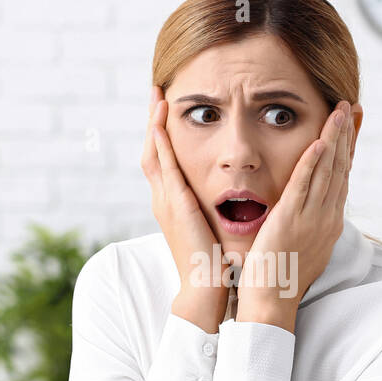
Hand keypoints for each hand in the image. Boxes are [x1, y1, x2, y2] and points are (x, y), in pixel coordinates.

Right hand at [140, 84, 230, 331]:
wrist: (205, 287)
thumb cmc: (213, 262)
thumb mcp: (211, 227)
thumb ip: (213, 209)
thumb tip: (228, 197)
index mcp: (173, 204)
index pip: (164, 160)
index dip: (163, 135)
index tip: (167, 110)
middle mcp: (163, 199)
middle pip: (152, 150)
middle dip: (153, 121)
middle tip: (156, 93)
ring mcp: (165, 201)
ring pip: (154, 153)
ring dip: (154, 124)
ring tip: (158, 97)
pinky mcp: (174, 205)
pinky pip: (164, 167)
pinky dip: (161, 143)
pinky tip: (162, 124)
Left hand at [237, 99, 353, 324]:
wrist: (272, 302)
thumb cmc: (280, 278)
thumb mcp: (302, 247)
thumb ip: (307, 224)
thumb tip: (310, 211)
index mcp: (329, 223)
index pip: (342, 178)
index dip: (348, 149)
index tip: (352, 125)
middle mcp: (327, 218)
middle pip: (341, 168)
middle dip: (346, 135)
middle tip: (350, 106)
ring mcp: (312, 219)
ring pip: (327, 171)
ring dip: (334, 138)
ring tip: (338, 110)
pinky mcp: (292, 219)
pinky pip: (304, 184)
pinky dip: (313, 160)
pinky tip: (318, 140)